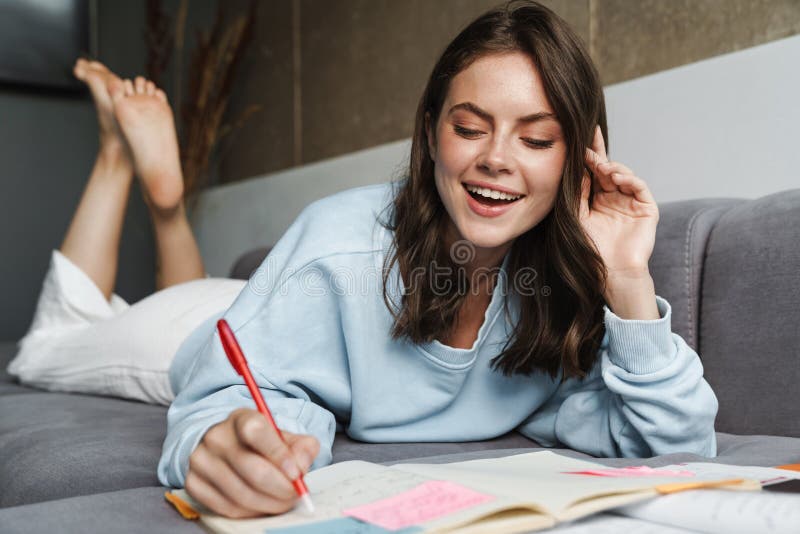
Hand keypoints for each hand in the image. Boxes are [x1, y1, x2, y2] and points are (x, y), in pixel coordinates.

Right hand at [185, 408, 319, 517]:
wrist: (221, 444)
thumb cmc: (257, 442)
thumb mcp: (281, 435)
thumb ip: (301, 447)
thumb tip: (302, 465)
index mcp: (241, 418)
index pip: (257, 432)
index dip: (279, 454)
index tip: (296, 473)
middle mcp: (216, 437)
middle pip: (252, 469)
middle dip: (281, 488)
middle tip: (296, 494)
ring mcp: (201, 461)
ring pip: (241, 494)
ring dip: (269, 504)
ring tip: (283, 501)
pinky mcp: (193, 484)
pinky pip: (227, 507)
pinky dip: (250, 511)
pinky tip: (261, 504)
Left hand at [580, 125, 658, 276]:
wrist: (611, 270)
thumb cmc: (592, 248)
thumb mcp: (579, 218)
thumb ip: (579, 195)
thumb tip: (578, 170)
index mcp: (599, 199)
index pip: (594, 173)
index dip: (590, 156)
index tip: (581, 141)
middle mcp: (615, 197)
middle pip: (609, 169)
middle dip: (600, 155)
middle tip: (591, 141)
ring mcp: (632, 201)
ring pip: (624, 175)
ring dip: (614, 168)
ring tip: (603, 167)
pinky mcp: (646, 208)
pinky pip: (639, 187)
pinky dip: (630, 179)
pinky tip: (617, 177)